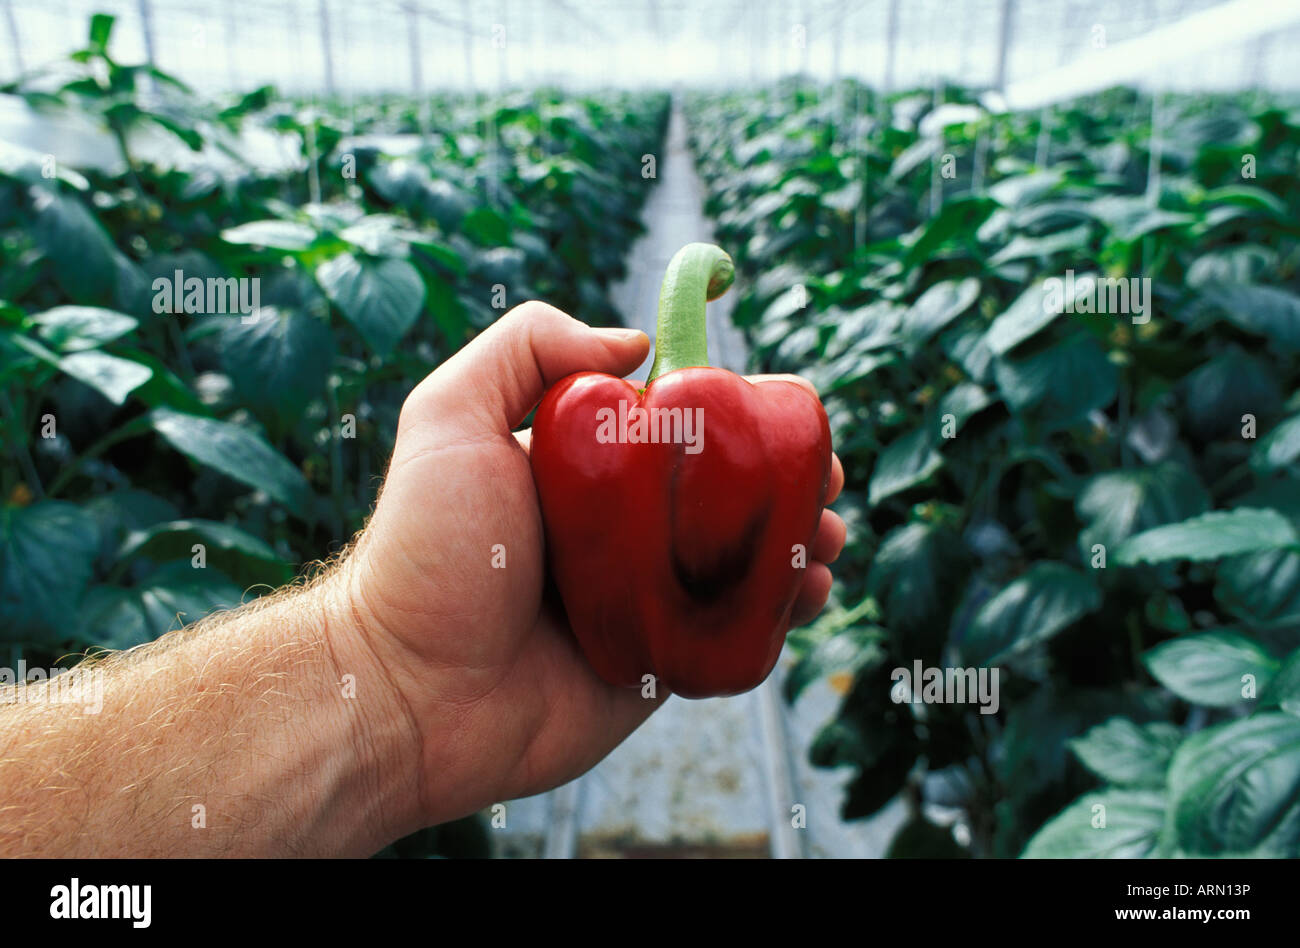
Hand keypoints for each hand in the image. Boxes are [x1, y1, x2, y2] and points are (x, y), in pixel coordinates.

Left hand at [327, 301, 845, 832]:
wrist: (410, 694)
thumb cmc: (426, 552)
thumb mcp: (450, 415)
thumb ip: (528, 348)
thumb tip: (636, 342)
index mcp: (583, 472)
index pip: (679, 431)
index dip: (741, 419)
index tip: (785, 414)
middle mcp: (619, 532)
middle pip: (725, 497)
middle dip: (787, 485)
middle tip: (825, 484)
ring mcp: (643, 600)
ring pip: (741, 565)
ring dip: (799, 547)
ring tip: (829, 540)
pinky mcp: (658, 663)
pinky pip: (732, 634)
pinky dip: (781, 614)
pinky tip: (809, 595)